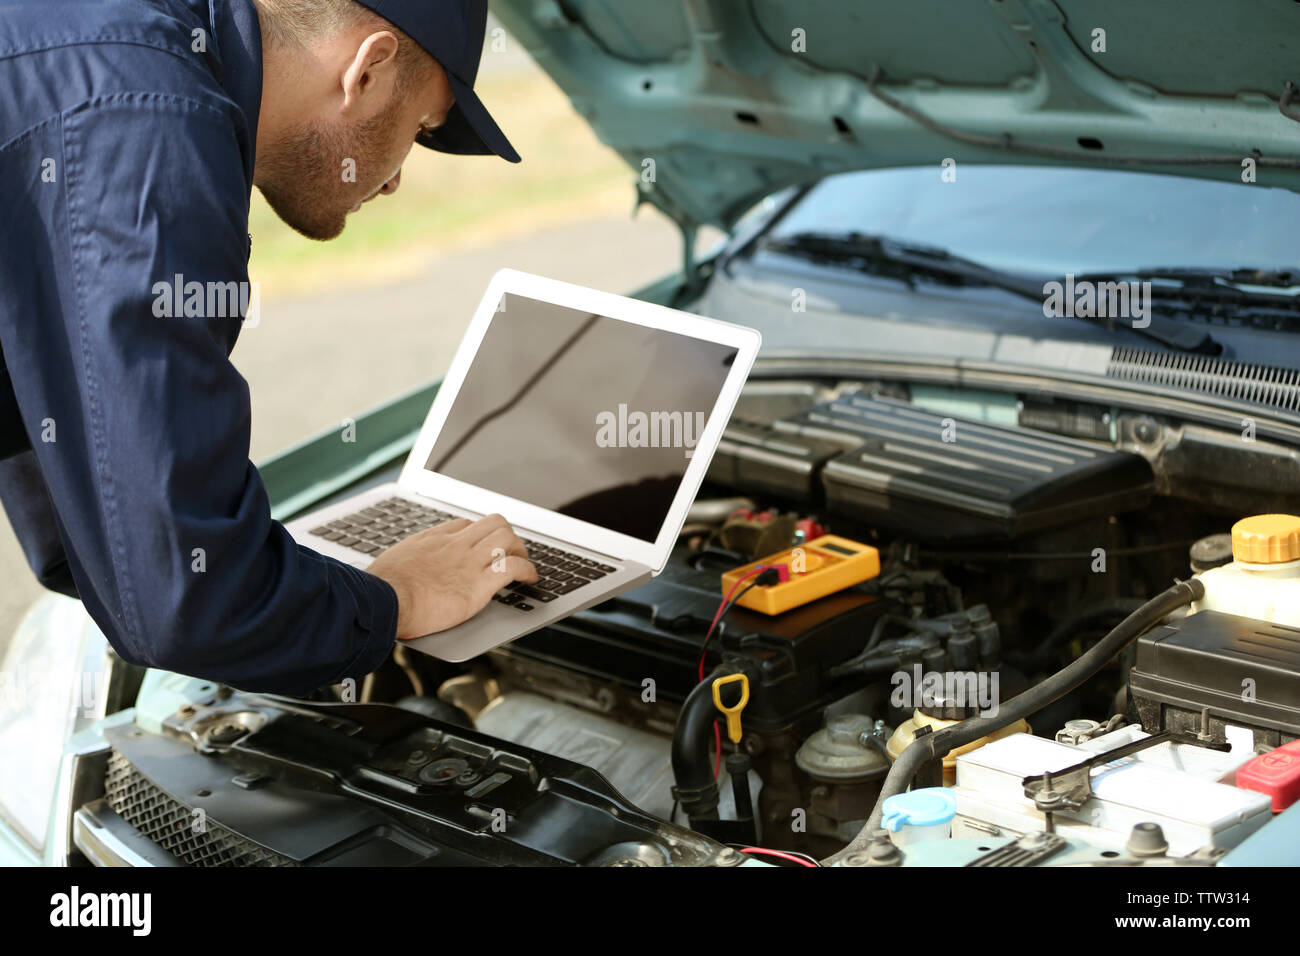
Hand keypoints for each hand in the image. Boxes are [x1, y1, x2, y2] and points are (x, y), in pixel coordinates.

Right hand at [367, 514, 537, 639]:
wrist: (383, 601)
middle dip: (507, 535)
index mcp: (432, 541)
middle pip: (493, 523)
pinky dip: (528, 570)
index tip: (482, 545)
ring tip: (526, 563)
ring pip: (508, 538)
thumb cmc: (380, 590)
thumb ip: (404, 565)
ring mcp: (469, 562)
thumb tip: (398, 574)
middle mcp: (454, 546)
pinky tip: (531, 579)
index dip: (479, 534)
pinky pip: (513, 567)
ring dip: (522, 550)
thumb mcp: (391, 565)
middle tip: (512, 550)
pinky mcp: (479, 585)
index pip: (464, 525)